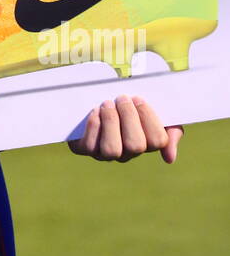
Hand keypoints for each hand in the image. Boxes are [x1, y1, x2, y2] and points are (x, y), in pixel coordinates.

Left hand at [68, 95, 183, 163]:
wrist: (101, 97)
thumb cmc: (133, 104)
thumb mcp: (160, 111)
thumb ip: (172, 131)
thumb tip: (169, 158)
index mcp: (148, 142)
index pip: (158, 141)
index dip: (149, 118)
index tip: (139, 99)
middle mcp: (127, 153)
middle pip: (135, 146)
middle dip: (129, 118)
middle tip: (123, 98)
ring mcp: (105, 153)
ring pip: (112, 150)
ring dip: (111, 123)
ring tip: (108, 103)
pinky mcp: (84, 148)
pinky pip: (89, 146)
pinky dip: (93, 127)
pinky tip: (95, 110)